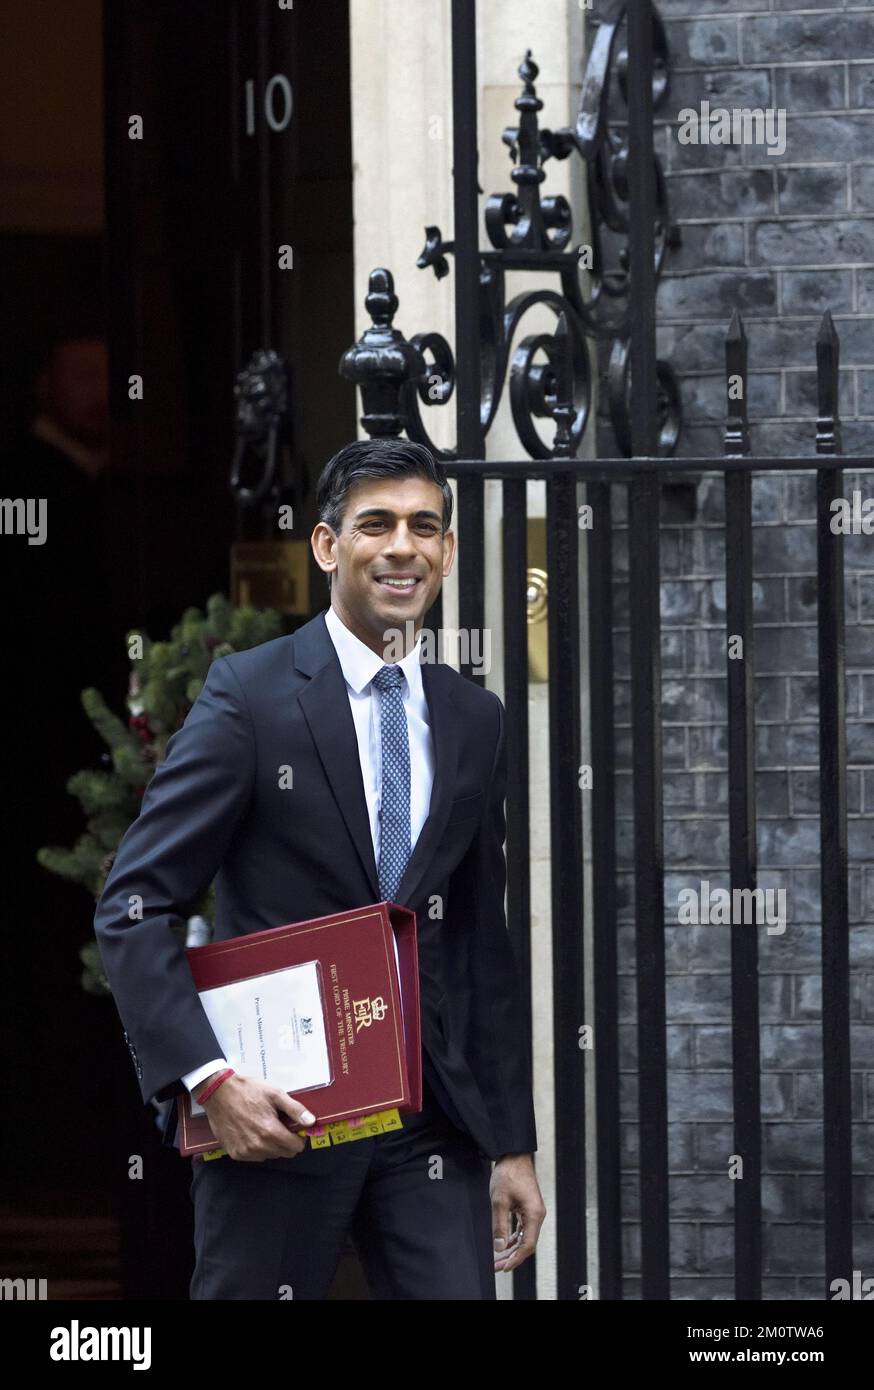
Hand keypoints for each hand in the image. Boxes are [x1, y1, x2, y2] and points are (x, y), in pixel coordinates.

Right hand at [194, 1072, 315, 1161]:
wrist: (219, 1093)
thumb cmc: (248, 1091)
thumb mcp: (275, 1094)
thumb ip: (295, 1110)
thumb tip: (311, 1122)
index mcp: (270, 1132)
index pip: (296, 1147)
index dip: (299, 1137)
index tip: (295, 1129)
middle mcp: (258, 1146)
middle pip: (284, 1153)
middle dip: (286, 1141)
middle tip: (279, 1125)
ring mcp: (245, 1152)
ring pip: (270, 1155)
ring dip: (272, 1145)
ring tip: (263, 1126)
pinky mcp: (235, 1154)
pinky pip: (255, 1157)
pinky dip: (257, 1148)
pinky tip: (252, 1132)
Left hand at [490, 1153, 545, 1273]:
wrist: (514, 1155)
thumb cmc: (508, 1174)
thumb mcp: (499, 1201)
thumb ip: (500, 1226)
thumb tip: (499, 1248)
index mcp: (534, 1214)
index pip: (527, 1245)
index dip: (515, 1259)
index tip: (503, 1268)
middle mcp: (537, 1215)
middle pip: (527, 1244)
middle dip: (512, 1257)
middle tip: (497, 1266)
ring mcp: (534, 1211)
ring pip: (525, 1237)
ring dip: (512, 1248)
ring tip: (498, 1258)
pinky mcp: (529, 1207)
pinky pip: (524, 1228)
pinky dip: (515, 1237)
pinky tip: (505, 1242)